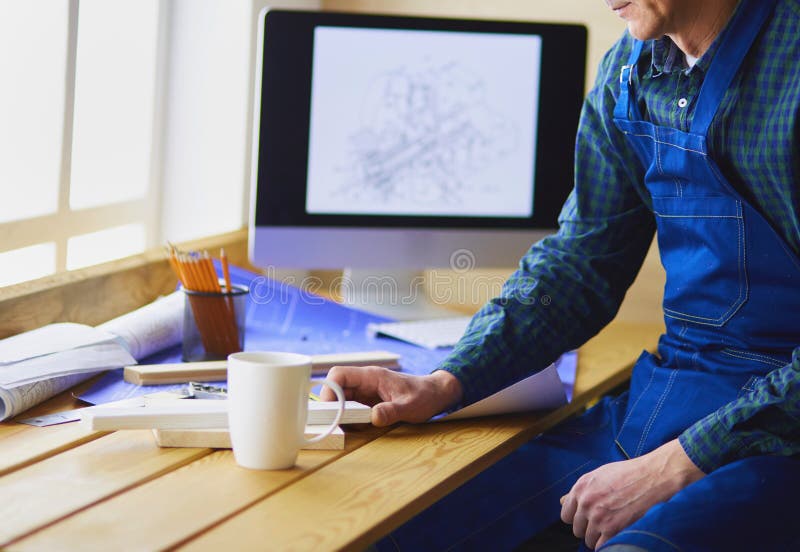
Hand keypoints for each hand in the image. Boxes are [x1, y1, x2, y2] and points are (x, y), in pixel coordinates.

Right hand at [320, 366, 462, 425]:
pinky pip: (351, 408)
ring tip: (342, 427)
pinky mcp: (369, 402)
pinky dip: (349, 418)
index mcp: (372, 376)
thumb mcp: (411, 406)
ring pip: (341, 399)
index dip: (329, 390)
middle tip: (333, 423)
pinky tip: (355, 428)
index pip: (339, 374)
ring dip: (339, 413)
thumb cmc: (425, 395)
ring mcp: (366, 392)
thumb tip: (374, 417)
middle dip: (331, 405)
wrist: (436, 394)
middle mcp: (365, 382)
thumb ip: (392, 411)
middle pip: (336, 388)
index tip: (330, 409)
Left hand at [560, 439, 704, 548]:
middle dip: (588, 528)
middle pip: (577, 529)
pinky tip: (615, 535)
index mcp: (580, 488)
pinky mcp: (612, 529)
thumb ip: (579, 490)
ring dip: (598, 537)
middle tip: (602, 522)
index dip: (576, 518)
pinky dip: (607, 544)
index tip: (586, 518)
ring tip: (611, 528)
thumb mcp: (598, 475)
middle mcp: (586, 503)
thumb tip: (562, 501)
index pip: (566, 515)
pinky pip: (600, 547)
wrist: (652, 477)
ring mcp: (598, 517)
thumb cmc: (627, 474)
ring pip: (588, 539)